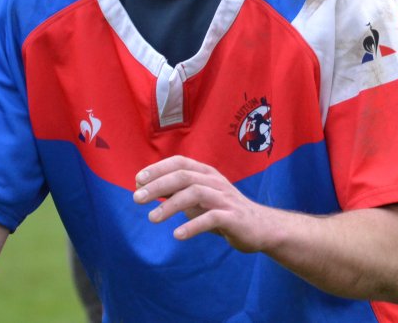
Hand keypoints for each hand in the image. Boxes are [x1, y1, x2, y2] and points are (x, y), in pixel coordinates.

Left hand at [134, 156, 274, 252]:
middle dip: (158, 185)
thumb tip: (146, 188)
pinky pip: (211, 218)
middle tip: (137, 198)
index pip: (180, 162)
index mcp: (207, 174)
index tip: (137, 180)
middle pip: (184, 176)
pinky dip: (193, 225)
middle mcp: (215, 182)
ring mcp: (225, 198)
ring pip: (196, 193)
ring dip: (171, 205)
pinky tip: (177, 235)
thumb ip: (177, 192)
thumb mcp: (198, 199)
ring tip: (152, 218)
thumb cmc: (223, 211)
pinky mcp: (233, 217)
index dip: (158, 168)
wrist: (260, 227)